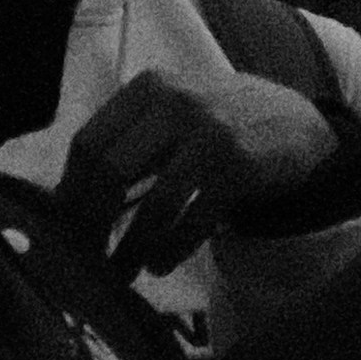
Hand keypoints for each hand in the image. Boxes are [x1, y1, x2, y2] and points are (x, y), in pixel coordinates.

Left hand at [63, 63, 338, 272]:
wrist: (295, 122)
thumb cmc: (216, 124)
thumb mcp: (170, 112)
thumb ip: (126, 143)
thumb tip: (67, 200)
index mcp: (148, 87)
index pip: (88, 143)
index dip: (71, 192)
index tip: (65, 228)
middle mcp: (175, 102)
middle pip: (110, 171)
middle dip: (91, 223)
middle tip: (86, 256)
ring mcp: (210, 134)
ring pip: (153, 204)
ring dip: (131, 248)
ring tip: (122, 272)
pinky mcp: (239, 167)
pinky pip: (193, 220)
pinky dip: (170, 250)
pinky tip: (159, 265)